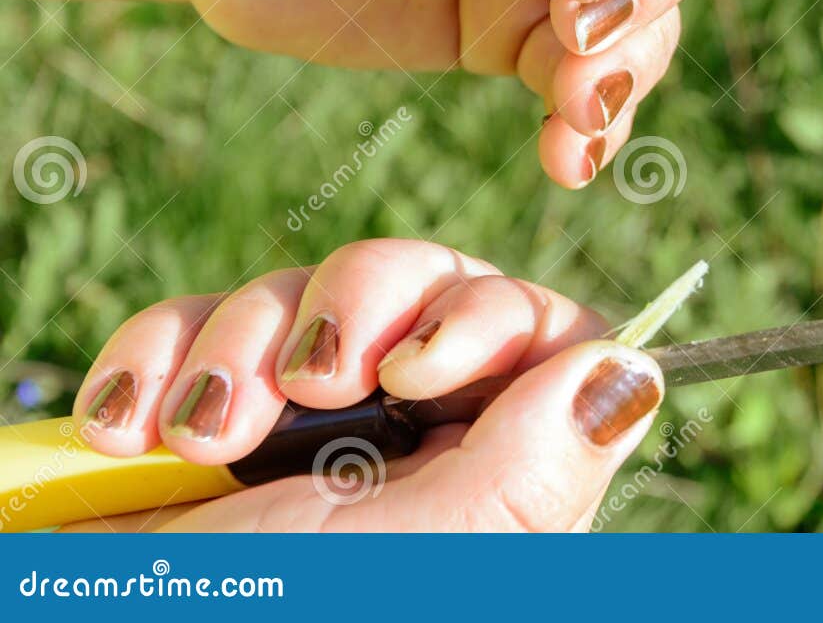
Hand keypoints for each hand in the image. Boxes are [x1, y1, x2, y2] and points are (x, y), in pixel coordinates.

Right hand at [67, 239, 663, 531]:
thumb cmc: (269, 614)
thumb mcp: (429, 556)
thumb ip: (539, 472)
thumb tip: (633, 375)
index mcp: (486, 480)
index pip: (547, 338)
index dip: (494, 316)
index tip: (422, 361)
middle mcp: (408, 444)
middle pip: (435, 286)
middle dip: (361, 310)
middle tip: (312, 386)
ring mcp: (302, 420)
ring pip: (316, 286)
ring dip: (245, 344)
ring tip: (203, 439)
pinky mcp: (200, 405)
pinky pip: (201, 315)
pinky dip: (162, 356)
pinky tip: (135, 428)